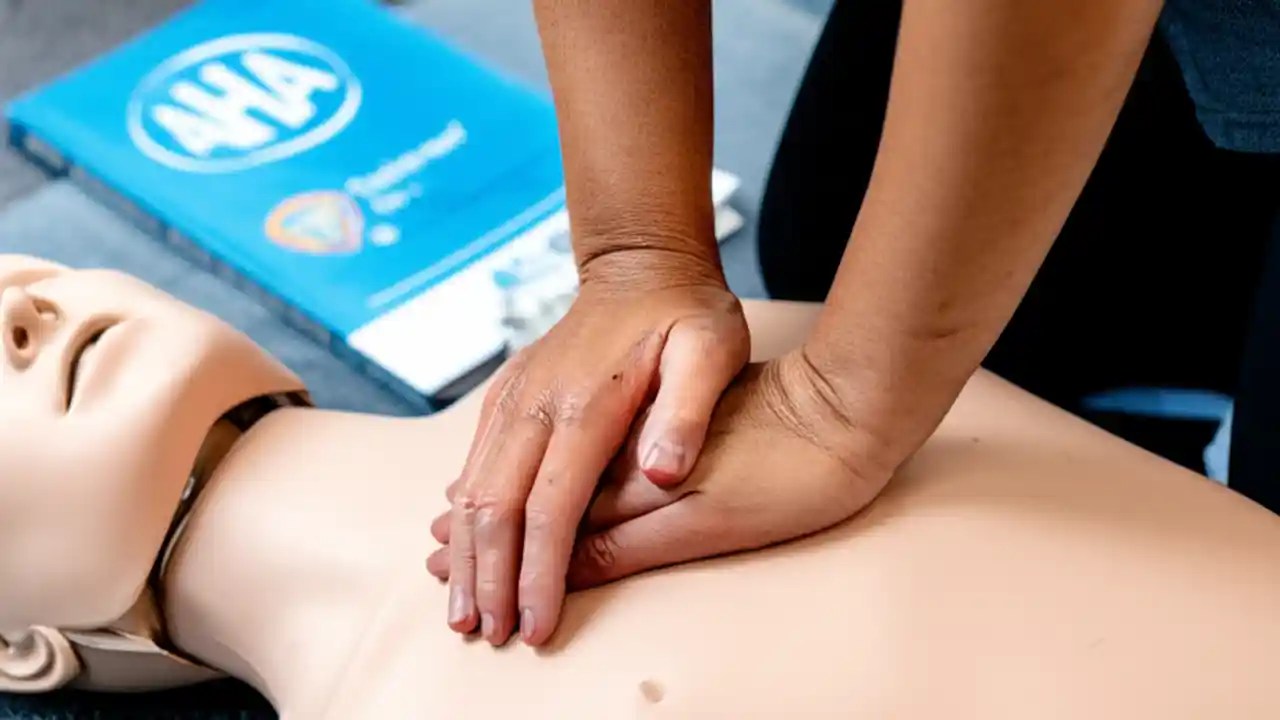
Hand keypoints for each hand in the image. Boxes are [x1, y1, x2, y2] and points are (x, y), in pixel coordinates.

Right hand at [429, 350, 897, 598]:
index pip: (549, 508)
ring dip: (464, 553)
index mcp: (585, 404)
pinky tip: (460, 545)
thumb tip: (663, 471)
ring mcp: (516, 396)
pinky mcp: (509, 394)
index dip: (536, 574)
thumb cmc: (684, 312)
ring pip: (472, 488)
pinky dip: (464, 512)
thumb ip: (688, 410)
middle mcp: (536, 403)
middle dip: (486, 578)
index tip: (533, 625)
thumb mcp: (710, 348)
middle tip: (484, 635)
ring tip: (462, 609)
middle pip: (494, 507)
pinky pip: (474, 460)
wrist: (642, 263)